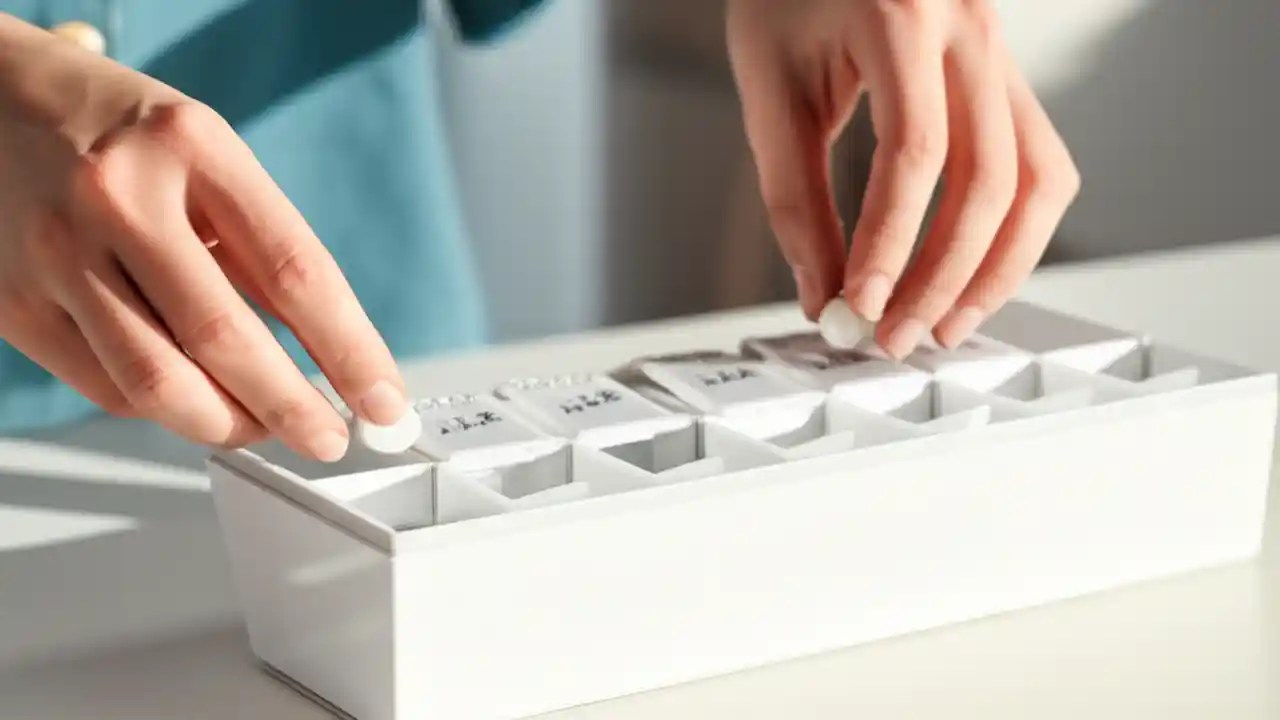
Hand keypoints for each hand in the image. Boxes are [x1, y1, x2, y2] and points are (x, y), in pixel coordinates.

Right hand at [0, 15, 405, 459]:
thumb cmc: (121, 131)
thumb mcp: (206, 154)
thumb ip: (260, 244)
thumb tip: (331, 352)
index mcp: (191, 147)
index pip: (294, 271)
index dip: (349, 352)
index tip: (384, 401)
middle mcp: (118, 197)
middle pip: (224, 339)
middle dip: (293, 408)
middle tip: (330, 436)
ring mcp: (55, 253)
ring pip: (158, 383)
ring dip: (230, 424)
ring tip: (267, 427)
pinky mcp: (13, 302)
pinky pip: (106, 388)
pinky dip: (165, 411)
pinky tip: (197, 400)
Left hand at [728, 0, 1079, 357]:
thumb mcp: (769, 87)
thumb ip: (793, 195)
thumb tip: (824, 293)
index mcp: (903, 15)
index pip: (916, 150)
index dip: (891, 242)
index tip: (860, 305)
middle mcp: (971, 28)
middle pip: (990, 176)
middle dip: (944, 275)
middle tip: (897, 336)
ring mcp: (1001, 51)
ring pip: (1037, 179)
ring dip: (997, 268)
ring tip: (945, 326)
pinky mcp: (1007, 78)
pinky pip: (1039, 164)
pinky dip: (1014, 232)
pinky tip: (971, 275)